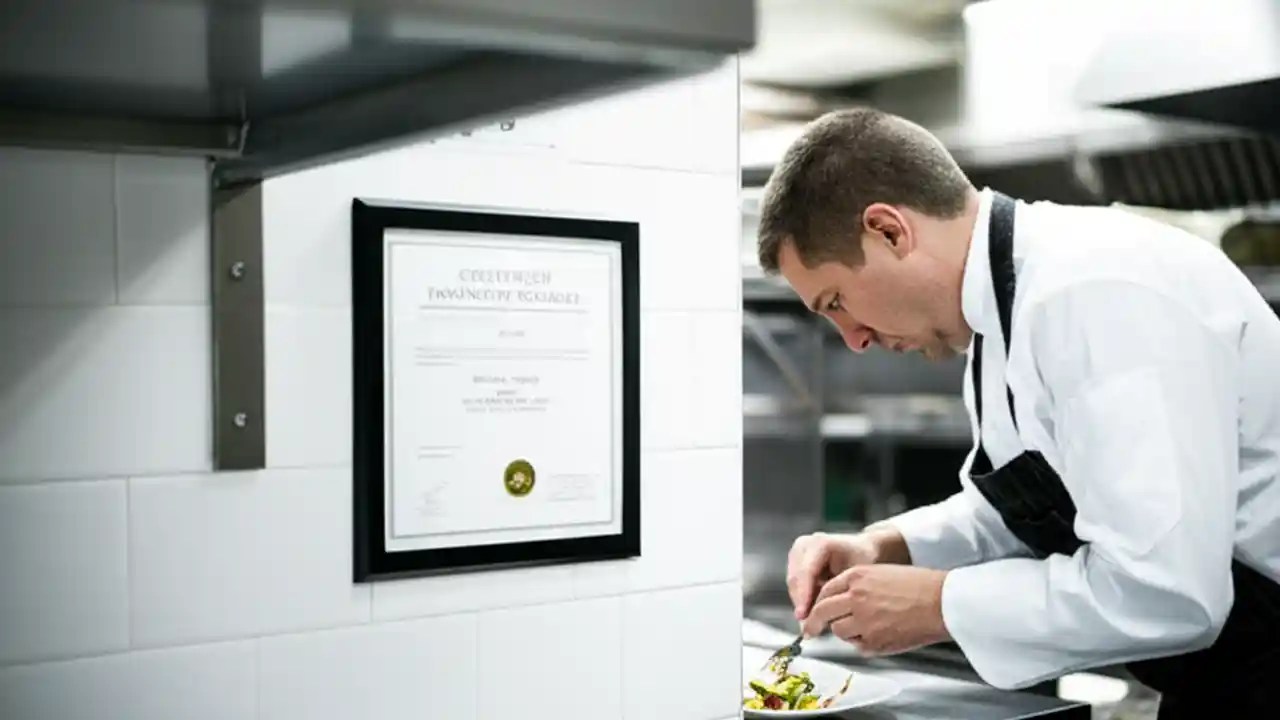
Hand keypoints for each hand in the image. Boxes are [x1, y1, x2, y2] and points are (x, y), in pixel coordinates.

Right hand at [786, 527, 909, 621]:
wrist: (862, 548)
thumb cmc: (862, 560)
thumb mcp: (854, 576)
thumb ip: (837, 595)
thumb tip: (822, 619)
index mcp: (820, 544)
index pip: (806, 572)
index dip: (803, 595)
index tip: (803, 616)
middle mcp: (805, 545)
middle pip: (795, 578)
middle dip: (800, 602)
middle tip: (807, 626)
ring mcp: (797, 552)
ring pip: (793, 583)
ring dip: (800, 602)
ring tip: (811, 621)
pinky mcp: (795, 561)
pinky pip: (795, 584)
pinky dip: (802, 599)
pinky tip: (811, 611)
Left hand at [799, 564, 950, 655]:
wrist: (942, 602)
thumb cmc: (919, 587)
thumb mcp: (882, 574)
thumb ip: (858, 585)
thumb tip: (838, 601)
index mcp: (857, 577)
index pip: (826, 590)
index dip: (819, 602)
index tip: (814, 610)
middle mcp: (855, 597)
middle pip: (823, 611)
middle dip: (814, 622)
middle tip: (809, 630)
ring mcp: (863, 621)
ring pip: (838, 630)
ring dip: (843, 631)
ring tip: (863, 628)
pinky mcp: (873, 642)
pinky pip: (857, 646)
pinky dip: (862, 643)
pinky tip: (879, 634)